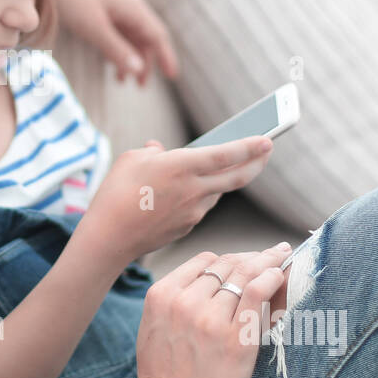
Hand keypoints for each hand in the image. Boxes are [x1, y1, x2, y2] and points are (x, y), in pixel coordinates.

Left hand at [51, 0, 178, 85]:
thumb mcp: (94, 28)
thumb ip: (116, 49)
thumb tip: (139, 70)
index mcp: (133, 8)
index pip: (157, 36)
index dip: (166, 57)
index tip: (172, 77)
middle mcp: (129, 5)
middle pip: (145, 37)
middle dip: (145, 62)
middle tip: (140, 86)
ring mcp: (116, 4)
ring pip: (131, 35)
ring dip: (130, 57)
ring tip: (123, 81)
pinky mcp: (101, 5)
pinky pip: (117, 30)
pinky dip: (117, 48)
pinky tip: (109, 61)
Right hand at [77, 135, 273, 265]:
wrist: (109, 237)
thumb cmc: (115, 192)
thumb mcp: (131, 159)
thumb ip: (151, 152)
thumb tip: (159, 151)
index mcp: (182, 166)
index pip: (227, 153)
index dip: (251, 146)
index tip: (267, 139)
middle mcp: (194, 189)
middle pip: (237, 177)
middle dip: (257, 163)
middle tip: (267, 151)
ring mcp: (193, 211)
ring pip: (218, 192)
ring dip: (224, 180)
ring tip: (225, 168)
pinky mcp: (187, 227)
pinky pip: (200, 207)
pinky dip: (201, 196)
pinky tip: (188, 192)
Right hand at [131, 245, 290, 377]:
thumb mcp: (156, 329)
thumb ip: (176, 302)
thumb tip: (211, 283)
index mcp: (161, 296)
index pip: (204, 261)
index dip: (228, 259)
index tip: (244, 262)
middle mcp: (185, 302)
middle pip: (226, 265)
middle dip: (250, 258)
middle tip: (270, 255)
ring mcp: (211, 319)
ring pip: (244, 274)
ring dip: (266, 262)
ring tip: (281, 257)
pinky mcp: (237, 338)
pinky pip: (257, 292)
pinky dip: (271, 276)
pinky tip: (280, 272)